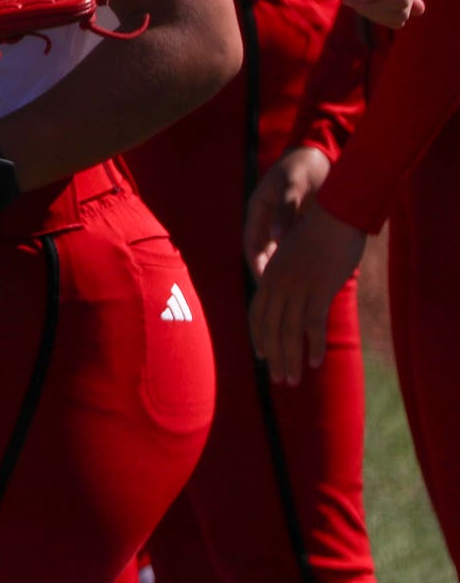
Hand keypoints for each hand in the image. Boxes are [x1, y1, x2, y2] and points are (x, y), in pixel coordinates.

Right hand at [244, 144, 329, 276]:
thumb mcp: (293, 186)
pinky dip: (301, 258)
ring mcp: (282, 218)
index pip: (252, 244)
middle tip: (281, 295)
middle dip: (270, 273)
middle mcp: (267, 216)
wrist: (319, 152)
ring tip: (297, 288)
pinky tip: (314, 271)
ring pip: (280, 249)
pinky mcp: (297, 219)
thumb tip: (276, 237)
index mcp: (258, 207)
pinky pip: (295, 243)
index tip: (266, 286)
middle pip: (264, 251)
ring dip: (286, 268)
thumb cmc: (303, 166)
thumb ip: (286, 210)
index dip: (257, 265)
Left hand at [248, 201, 365, 385]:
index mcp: (271, 274)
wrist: (334, 212)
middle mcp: (278, 283)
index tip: (263, 356)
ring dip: (290, 359)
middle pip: (271, 328)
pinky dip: (313, 345)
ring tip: (292, 380)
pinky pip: (313, 323)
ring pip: (288, 331)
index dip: (259, 337)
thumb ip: (291, 276)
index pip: (258, 313)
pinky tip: (315, 363)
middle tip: (279, 380)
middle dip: (274, 357)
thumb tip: (294, 294)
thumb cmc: (318, 232)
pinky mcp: (320, 288)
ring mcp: (298, 286)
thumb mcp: (296, 255)